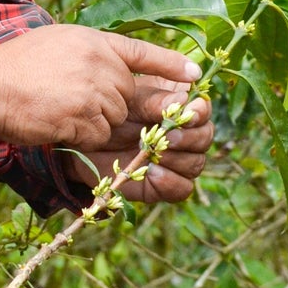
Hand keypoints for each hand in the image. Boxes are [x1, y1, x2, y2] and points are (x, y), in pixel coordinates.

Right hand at [0, 24, 200, 148]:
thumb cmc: (14, 66)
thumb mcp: (54, 44)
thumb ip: (88, 54)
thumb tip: (114, 71)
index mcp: (91, 40)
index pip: (140, 50)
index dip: (169, 63)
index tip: (196, 75)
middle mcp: (98, 63)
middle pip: (128, 94)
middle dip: (110, 104)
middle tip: (72, 98)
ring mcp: (94, 92)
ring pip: (115, 119)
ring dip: (93, 122)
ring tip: (58, 107)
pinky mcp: (86, 119)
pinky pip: (99, 136)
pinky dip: (81, 136)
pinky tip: (56, 122)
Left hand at [65, 82, 214, 204]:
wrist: (82, 138)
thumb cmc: (104, 109)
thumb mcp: (127, 99)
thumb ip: (155, 99)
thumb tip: (185, 100)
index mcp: (176, 105)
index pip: (202, 109)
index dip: (200, 111)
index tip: (190, 111)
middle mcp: (182, 133)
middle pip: (205, 138)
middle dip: (190, 138)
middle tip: (168, 137)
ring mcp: (175, 159)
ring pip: (196, 163)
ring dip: (179, 158)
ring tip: (155, 153)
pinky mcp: (163, 183)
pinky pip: (182, 188)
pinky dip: (171, 181)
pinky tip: (154, 171)